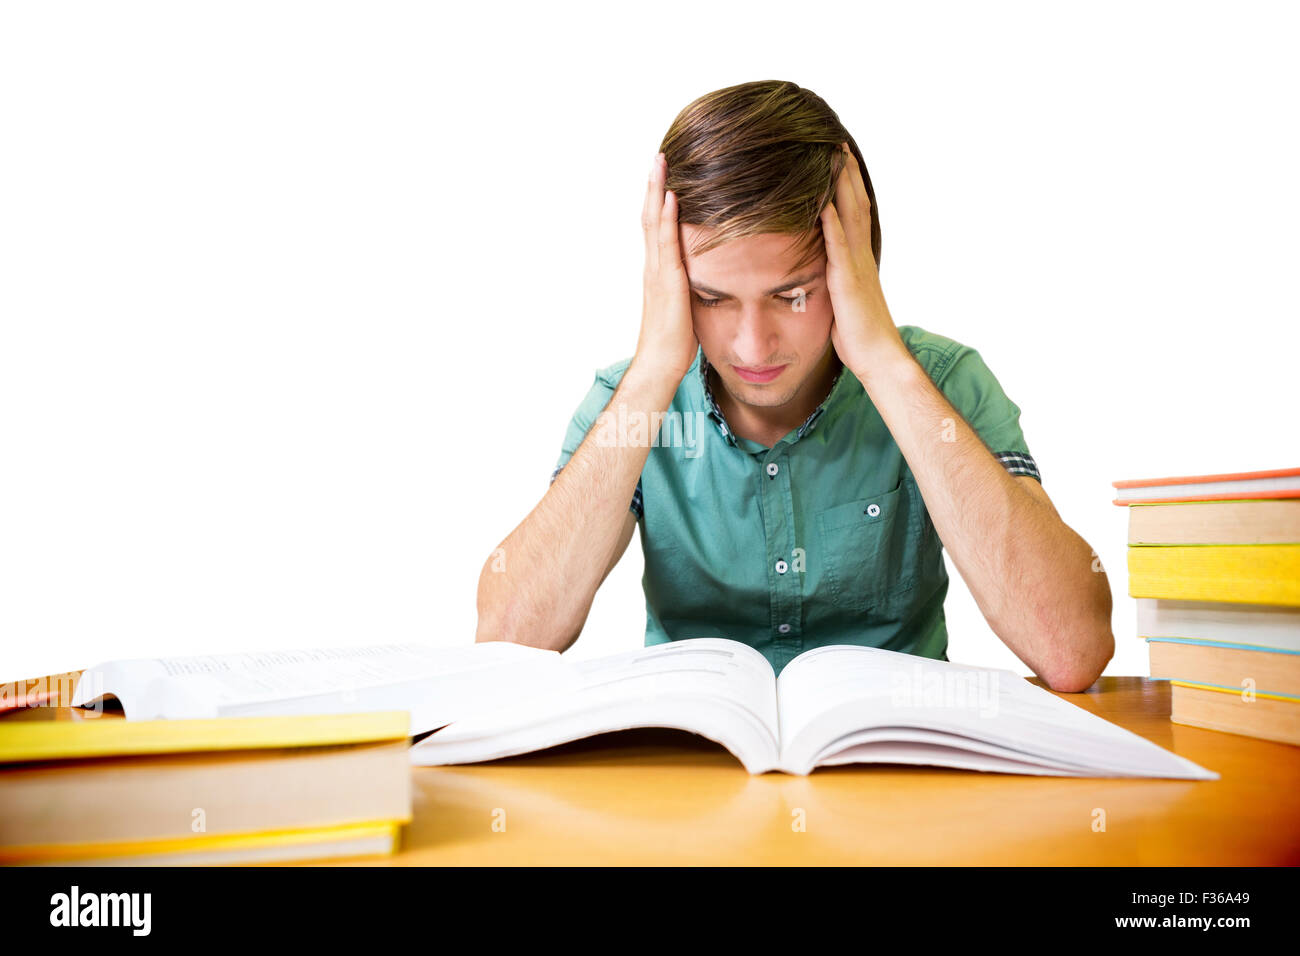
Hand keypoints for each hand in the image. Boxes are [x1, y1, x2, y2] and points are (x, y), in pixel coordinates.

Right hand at [634, 152, 698, 380]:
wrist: (660, 364)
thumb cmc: (675, 342)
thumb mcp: (686, 306)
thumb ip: (691, 285)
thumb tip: (708, 273)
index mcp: (659, 271)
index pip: (657, 227)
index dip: (659, 200)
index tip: (665, 174)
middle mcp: (653, 266)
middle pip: (651, 216)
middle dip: (655, 185)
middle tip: (659, 155)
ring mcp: (657, 272)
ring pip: (654, 222)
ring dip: (657, 191)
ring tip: (661, 162)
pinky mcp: (667, 282)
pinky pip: (666, 244)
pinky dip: (668, 218)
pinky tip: (673, 197)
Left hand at [820, 142, 910, 378]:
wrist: (877, 356)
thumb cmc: (858, 332)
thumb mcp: (844, 296)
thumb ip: (836, 275)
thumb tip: (823, 265)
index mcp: (857, 257)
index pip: (853, 210)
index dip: (845, 182)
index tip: (836, 156)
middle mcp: (859, 255)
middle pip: (854, 203)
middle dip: (844, 172)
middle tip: (835, 141)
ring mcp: (855, 266)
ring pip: (850, 217)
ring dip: (841, 187)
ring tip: (832, 158)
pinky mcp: (847, 282)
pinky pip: (839, 249)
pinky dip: (832, 226)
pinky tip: (822, 206)